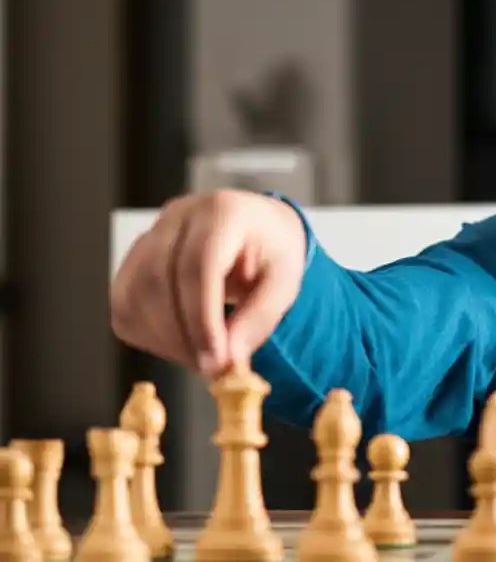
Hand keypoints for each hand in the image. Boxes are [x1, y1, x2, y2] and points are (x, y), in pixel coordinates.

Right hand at [110, 190, 307, 376]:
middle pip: (158, 280)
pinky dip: (148, 334)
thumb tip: (228, 361)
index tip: (215, 360)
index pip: (198, 266)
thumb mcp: (286, 281)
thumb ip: (260, 318)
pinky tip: (181, 343)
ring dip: (163, 339)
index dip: (201, 319)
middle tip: (210, 368)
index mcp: (223, 212)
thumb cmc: (273, 252)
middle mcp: (179, 215)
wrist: (258, 229)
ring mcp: (151, 234)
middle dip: (182, 335)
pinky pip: (125, 303)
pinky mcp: (135, 258)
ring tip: (200, 357)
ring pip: (133, 294)